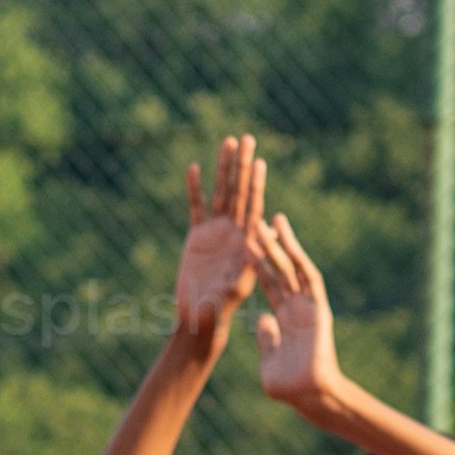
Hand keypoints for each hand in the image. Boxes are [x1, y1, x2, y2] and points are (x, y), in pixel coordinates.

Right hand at [169, 137, 261, 339]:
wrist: (201, 316)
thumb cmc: (220, 308)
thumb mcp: (235, 289)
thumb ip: (244, 267)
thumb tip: (258, 243)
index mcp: (246, 242)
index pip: (253, 206)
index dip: (255, 184)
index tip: (259, 162)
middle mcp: (234, 232)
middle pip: (239, 192)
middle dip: (243, 166)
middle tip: (247, 138)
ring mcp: (216, 232)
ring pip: (221, 194)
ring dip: (224, 168)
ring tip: (229, 142)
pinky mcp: (198, 237)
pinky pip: (197, 207)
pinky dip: (196, 188)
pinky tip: (195, 168)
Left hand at [240, 212, 337, 410]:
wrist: (308, 396)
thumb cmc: (288, 386)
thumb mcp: (269, 358)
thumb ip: (266, 338)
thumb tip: (262, 320)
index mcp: (283, 319)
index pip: (269, 284)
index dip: (258, 265)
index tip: (246, 244)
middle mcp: (296, 308)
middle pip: (281, 270)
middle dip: (269, 246)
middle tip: (257, 220)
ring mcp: (308, 307)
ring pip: (294, 268)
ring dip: (284, 244)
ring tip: (273, 220)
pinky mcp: (318, 309)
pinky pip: (309, 279)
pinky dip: (300, 259)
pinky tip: (290, 241)